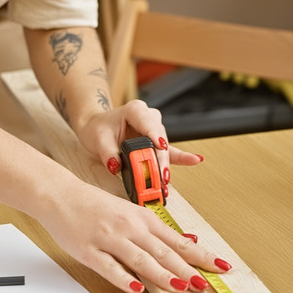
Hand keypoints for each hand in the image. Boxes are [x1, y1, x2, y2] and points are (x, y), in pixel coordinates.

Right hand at [33, 176, 229, 292]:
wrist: (61, 195)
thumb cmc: (96, 206)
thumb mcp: (131, 213)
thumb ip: (157, 231)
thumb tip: (188, 241)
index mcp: (143, 219)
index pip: (178, 241)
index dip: (201, 255)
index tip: (221, 267)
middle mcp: (130, 228)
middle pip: (164, 252)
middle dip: (188, 269)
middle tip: (206, 285)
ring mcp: (109, 239)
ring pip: (141, 259)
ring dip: (162, 274)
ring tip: (180, 287)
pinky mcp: (89, 251)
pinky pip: (109, 267)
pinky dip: (123, 278)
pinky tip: (136, 288)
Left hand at [73, 99, 202, 185]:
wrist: (97, 128)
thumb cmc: (98, 129)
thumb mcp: (98, 139)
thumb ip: (107, 152)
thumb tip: (116, 166)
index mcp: (135, 110)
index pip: (147, 123)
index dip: (154, 136)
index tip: (160, 147)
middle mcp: (149, 117)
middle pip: (158, 140)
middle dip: (159, 160)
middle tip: (159, 176)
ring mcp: (155, 130)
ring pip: (164, 148)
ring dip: (164, 165)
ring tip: (165, 181)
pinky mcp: (157, 143)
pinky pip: (170, 152)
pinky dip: (180, 159)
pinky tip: (195, 160)